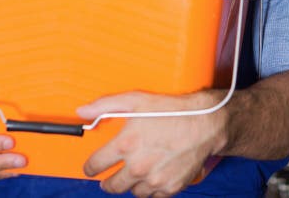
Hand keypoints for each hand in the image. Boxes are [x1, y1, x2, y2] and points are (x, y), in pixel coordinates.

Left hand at [77, 91, 226, 197]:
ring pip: (132, 192)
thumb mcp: (136, 100)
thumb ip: (105, 105)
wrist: (205, 123)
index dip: (90, 167)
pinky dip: (150, 189)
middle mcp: (138, 166)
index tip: (91, 168)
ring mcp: (154, 179)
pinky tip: (152, 178)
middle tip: (108, 178)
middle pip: (112, 186)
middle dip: (107, 182)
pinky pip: (153, 196)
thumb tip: (82, 111)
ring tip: (133, 175)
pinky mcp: (170, 187)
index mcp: (125, 145)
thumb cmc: (172, 110)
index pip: (95, 165)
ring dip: (130, 185)